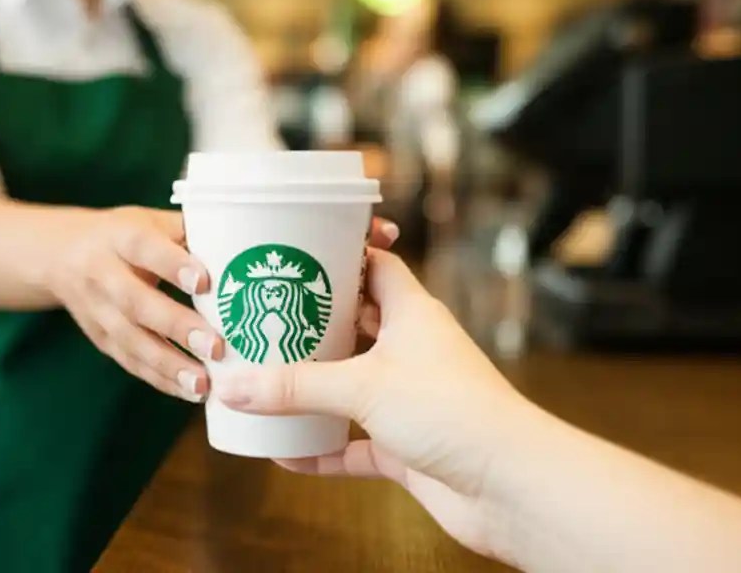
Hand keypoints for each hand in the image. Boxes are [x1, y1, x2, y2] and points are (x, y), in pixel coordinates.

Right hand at [49, 206, 220, 401]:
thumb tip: (242, 243)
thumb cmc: (123, 235)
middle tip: (215, 346)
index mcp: (119, 237)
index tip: (205, 281)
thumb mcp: (148, 220)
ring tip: (205, 384)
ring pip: (132, 341)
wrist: (61, 255)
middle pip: (137, 303)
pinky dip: (161, 379)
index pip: (144, 248)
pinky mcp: (101, 339)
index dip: (172, 265)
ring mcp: (98, 311)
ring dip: (169, 366)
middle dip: (176, 327)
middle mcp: (103, 275)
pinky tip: (191, 392)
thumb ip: (188, 232)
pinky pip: (130, 363)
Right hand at [212, 250, 533, 554]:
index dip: (337, 257)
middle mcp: (412, 351)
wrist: (510, 485)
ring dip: (312, 388)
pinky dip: (321, 448)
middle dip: (310, 325)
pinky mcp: (407, 446)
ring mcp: (409, 400)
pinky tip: (284, 453)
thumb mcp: (363, 387)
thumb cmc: (455, 413)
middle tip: (261, 318)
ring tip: (261, 379)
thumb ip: (295, 386)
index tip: (293, 254)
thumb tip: (230, 385)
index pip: (374, 265)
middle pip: (354, 325)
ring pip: (350, 386)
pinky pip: (353, 444)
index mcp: (412, 314)